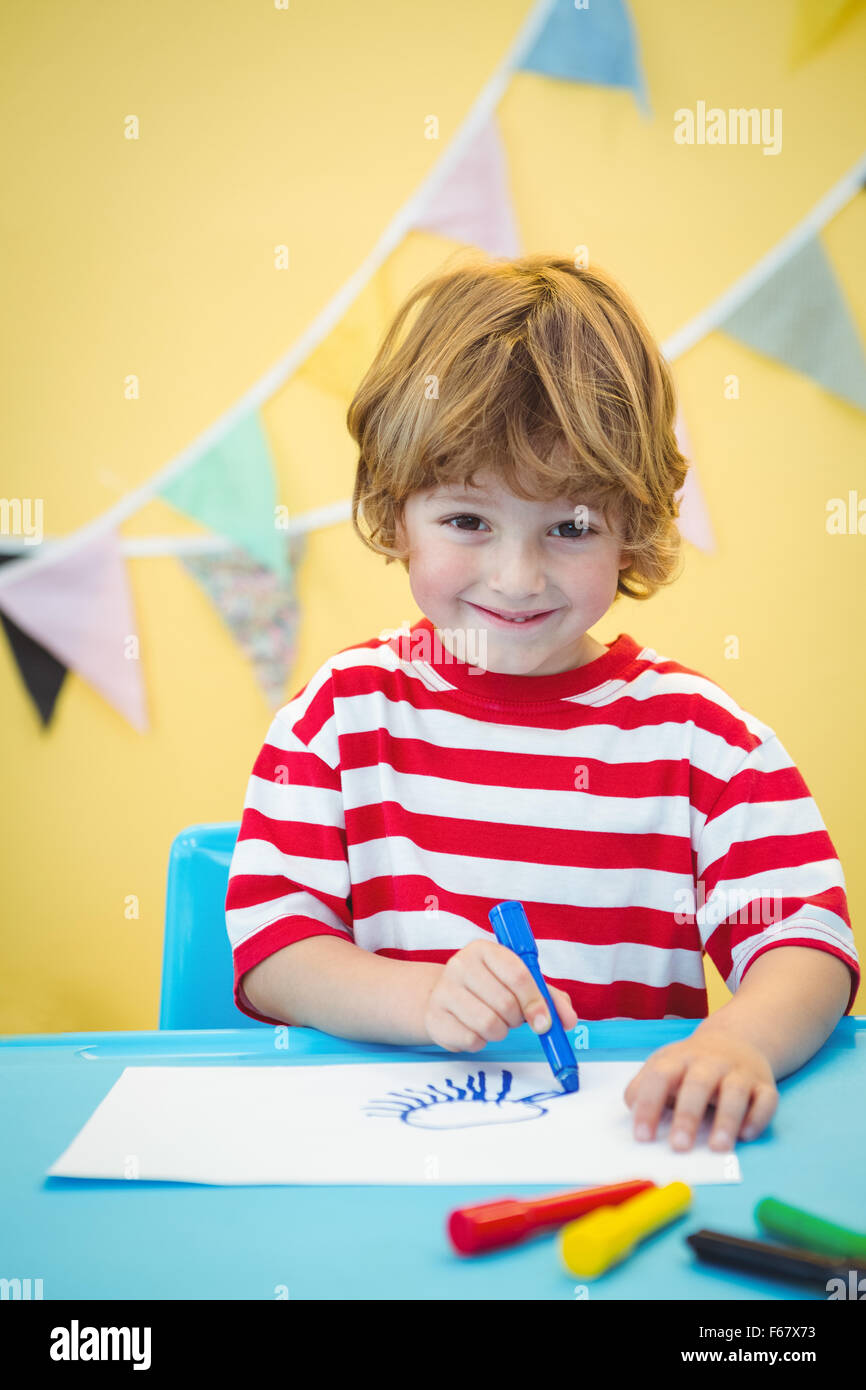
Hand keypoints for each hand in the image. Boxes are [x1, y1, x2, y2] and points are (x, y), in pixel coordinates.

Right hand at [423, 938, 577, 1051]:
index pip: (518, 975)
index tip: (545, 1022)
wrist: (445, 998)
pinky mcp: (434, 1017)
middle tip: (513, 1018)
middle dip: (517, 1019)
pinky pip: (470, 1040)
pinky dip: (480, 1041)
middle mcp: (460, 964)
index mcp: (485, 949)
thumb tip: (569, 1020)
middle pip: (505, 1003)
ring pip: (488, 1024)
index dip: (536, 1001)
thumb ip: (550, 998)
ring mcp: (444, 990)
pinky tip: (475, 1029)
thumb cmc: (490, 988)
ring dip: (500, 1032)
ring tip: (495, 1022)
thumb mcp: (520, 984)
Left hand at [623, 1028, 777, 1150]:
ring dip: (726, 1120)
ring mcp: (739, 1072)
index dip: (649, 1105)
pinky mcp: (764, 1085)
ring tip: (717, 1148)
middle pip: (698, 1085)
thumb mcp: (663, 1066)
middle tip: (678, 1146)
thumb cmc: (691, 1066)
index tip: (643, 1137)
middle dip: (687, 1116)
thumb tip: (634, 1113)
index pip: (660, 1077)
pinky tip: (746, 1135)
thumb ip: (644, 1088)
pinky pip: (766, 1100)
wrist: (735, 1040)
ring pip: (735, 1092)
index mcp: (679, 1059)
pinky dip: (758, 1118)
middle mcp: (710, 1063)